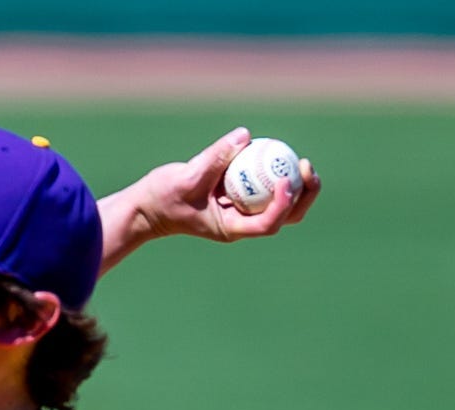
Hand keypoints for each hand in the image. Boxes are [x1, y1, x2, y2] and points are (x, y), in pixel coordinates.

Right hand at [98, 131, 321, 275]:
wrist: (148, 207)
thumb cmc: (162, 199)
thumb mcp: (187, 178)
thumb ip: (215, 158)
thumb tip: (245, 135)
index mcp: (232, 227)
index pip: (267, 223)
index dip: (282, 204)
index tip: (285, 180)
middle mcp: (242, 221)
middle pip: (285, 216)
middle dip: (302, 194)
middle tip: (307, 167)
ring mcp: (242, 209)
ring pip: (281, 202)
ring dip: (296, 183)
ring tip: (303, 161)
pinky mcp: (238, 195)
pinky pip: (264, 185)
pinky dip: (273, 171)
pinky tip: (278, 152)